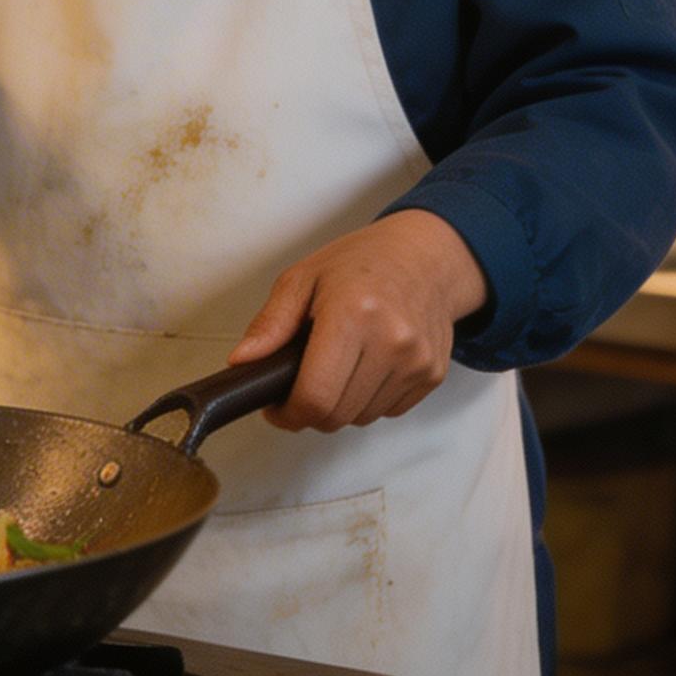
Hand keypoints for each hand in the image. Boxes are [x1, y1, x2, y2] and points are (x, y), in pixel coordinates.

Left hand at [227, 209, 487, 432]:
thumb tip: (242, 361)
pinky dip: (369, 399)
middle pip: (337, 416)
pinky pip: (389, 411)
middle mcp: (392, 341)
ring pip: (362, 418)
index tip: (276, 407)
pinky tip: (364, 367)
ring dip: (341, 406)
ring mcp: (417, 361)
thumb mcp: (303, 278)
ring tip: (336, 367)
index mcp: (353, 314)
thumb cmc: (362, 262)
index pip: (316, 396)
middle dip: (310, 411)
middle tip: (299, 387)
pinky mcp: (433, 375)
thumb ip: (270, 323)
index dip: (288, 413)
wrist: (425, 256)